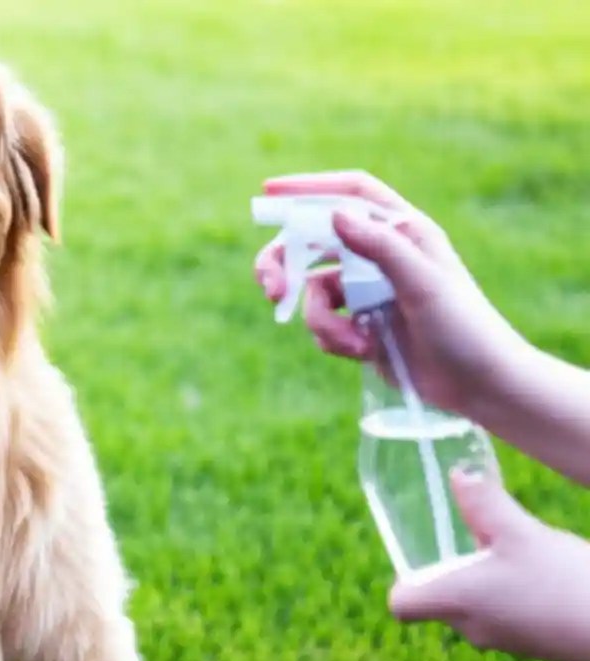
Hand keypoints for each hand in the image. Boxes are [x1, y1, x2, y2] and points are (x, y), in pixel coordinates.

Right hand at [252, 170, 527, 415]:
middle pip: (312, 242)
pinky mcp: (359, 323)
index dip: (308, 188)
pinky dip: (331, 338)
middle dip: (284, 263)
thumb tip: (334, 215)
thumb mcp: (423, 283)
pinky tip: (362, 352)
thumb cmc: (463, 327)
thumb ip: (380, 246)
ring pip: (311, 290)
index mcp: (402, 230)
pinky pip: (321, 322)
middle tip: (271, 289)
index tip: (269, 192)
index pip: (349, 193)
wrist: (478, 385)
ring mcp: (367, 289)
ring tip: (348, 344)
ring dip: (319, 319)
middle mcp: (380, 254)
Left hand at [389, 469, 589, 660]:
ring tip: (508, 549)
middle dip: (450, 570)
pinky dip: (510, 593)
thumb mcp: (520, 532)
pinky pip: (505, 615)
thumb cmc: (564, 581)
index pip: (400, 604)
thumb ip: (484, 503)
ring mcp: (504, 640)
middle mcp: (472, 627)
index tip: (422, 555)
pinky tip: (538, 571)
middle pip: (438, 600)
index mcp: (456, 601)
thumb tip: (458, 474)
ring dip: (483, 579)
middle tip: (470, 537)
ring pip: (475, 606)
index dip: (404, 581)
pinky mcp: (533, 644)